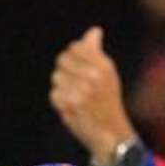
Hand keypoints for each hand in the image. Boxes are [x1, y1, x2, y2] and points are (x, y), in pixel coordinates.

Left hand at [49, 27, 137, 165]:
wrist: (110, 134)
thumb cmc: (108, 101)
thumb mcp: (109, 74)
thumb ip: (97, 52)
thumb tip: (94, 31)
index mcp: (103, 66)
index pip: (75, 48)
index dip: (72, 54)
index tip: (76, 64)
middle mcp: (92, 76)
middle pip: (62, 60)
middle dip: (65, 69)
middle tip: (73, 81)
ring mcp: (79, 91)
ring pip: (56, 77)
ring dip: (62, 86)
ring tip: (74, 95)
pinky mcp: (68, 105)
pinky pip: (54, 94)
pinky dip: (60, 100)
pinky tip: (71, 106)